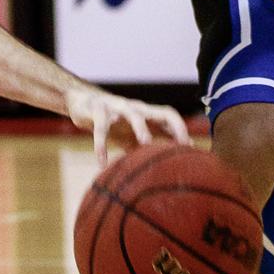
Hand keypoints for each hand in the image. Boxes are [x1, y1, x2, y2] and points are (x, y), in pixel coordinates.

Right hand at [66, 85, 189, 167]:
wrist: (81, 102)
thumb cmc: (111, 122)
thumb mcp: (129, 135)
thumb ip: (145, 148)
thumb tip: (162, 170)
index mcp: (146, 115)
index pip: (170, 117)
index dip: (182, 131)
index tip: (191, 150)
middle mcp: (136, 108)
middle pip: (162, 112)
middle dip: (174, 126)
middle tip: (181, 146)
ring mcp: (117, 107)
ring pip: (133, 114)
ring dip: (141, 127)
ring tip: (146, 143)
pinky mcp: (97, 110)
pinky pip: (101, 127)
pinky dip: (101, 144)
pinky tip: (101, 162)